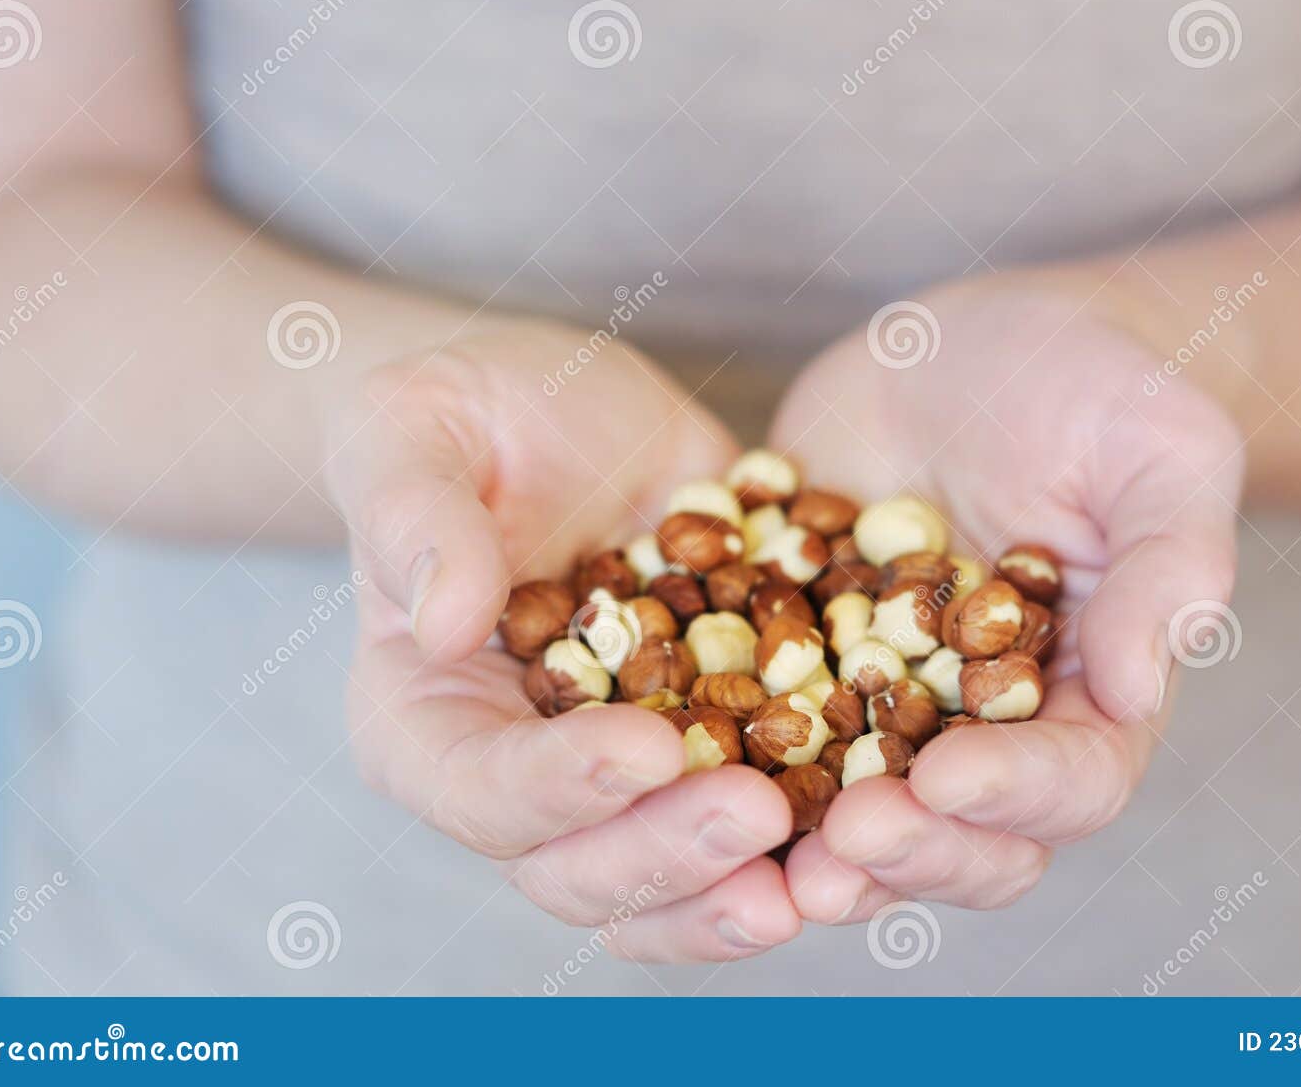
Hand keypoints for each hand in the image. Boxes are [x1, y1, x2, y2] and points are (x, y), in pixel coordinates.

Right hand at [324, 320, 800, 962]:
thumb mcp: (410, 431)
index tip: (645, 748)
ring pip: (676, 878)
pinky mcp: (714, 744)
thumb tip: (445, 623)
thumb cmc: (458, 417)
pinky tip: (890, 816)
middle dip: (670, 853)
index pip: (480, 789)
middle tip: (757, 812)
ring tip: (831, 871)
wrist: (560, 411)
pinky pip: (763, 818)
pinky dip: (820, 835)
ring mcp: (625, 774)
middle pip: (582, 867)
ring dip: (748, 888)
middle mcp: (523, 776)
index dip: (559, 787)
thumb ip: (414, 517)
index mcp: (428, 721)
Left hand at [769, 277, 1243, 921]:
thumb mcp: (1160, 452)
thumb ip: (1169, 564)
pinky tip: (662, 740)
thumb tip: (1143, 686)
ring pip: (849, 806)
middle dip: (906, 849)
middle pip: (958, 833)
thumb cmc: (1097, 388)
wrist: (976, 343)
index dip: (1014, 796)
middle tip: (844, 838)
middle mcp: (981, 727)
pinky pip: (753, 716)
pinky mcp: (795, 656)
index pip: (1070, 783)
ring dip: (804, 837)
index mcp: (1085, 699)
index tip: (949, 779)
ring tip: (747, 831)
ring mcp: (880, 701)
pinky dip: (716, 741)